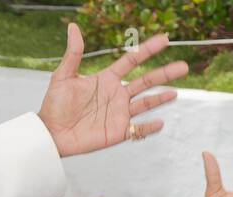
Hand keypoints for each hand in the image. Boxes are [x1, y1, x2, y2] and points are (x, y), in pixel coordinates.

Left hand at [39, 24, 187, 157]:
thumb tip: (73, 27)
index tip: (165, 39)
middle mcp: (117, 95)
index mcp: (106, 79)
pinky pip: (137, 130)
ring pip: (145, 104)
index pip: (132, 60)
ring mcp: (119, 113)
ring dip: (161, 98)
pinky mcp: (117, 132)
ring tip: (175, 93)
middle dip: (164, 74)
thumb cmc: (54, 106)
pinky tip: (160, 123)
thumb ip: (73, 54)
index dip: (148, 49)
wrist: (49, 134)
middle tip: (183, 67)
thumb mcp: (62, 77)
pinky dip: (148, 128)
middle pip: (146, 81)